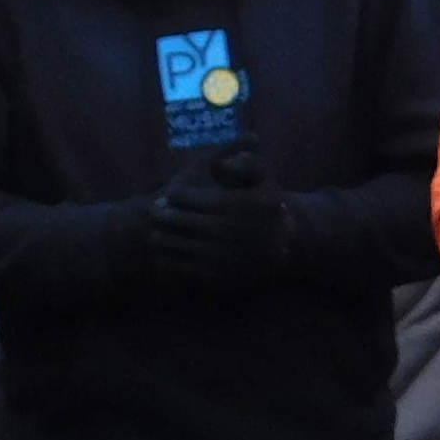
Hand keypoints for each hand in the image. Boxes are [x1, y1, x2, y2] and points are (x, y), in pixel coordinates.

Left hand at [142, 169, 288, 278]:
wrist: (284, 245)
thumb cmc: (265, 205)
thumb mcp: (264, 178)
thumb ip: (246, 163)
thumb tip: (218, 165)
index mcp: (232, 204)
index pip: (183, 196)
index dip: (174, 193)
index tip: (172, 193)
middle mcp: (224, 230)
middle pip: (171, 218)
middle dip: (159, 213)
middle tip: (155, 210)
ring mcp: (217, 256)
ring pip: (170, 242)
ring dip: (158, 235)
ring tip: (157, 230)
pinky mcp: (213, 276)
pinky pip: (177, 265)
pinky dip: (166, 257)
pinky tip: (169, 251)